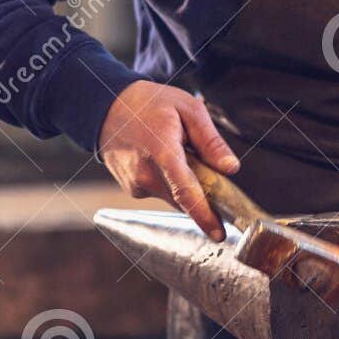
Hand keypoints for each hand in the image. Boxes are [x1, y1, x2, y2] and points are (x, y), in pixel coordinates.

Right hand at [97, 80, 240, 239]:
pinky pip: (162, 192)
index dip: (204, 215)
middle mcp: (145, 174)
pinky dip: (171, 183)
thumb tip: (231, 168)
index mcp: (162, 151)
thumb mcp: (188, 109)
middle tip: (212, 172)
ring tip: (180, 152)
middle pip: (185, 199)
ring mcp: (135, 185)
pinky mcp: (132, 189)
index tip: (219, 234)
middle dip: (204, 194)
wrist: (107, 107)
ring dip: (186, 185)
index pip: (185, 191)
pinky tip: (164, 159)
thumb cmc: (149, 104)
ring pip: (174, 197)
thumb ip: (211, 141)